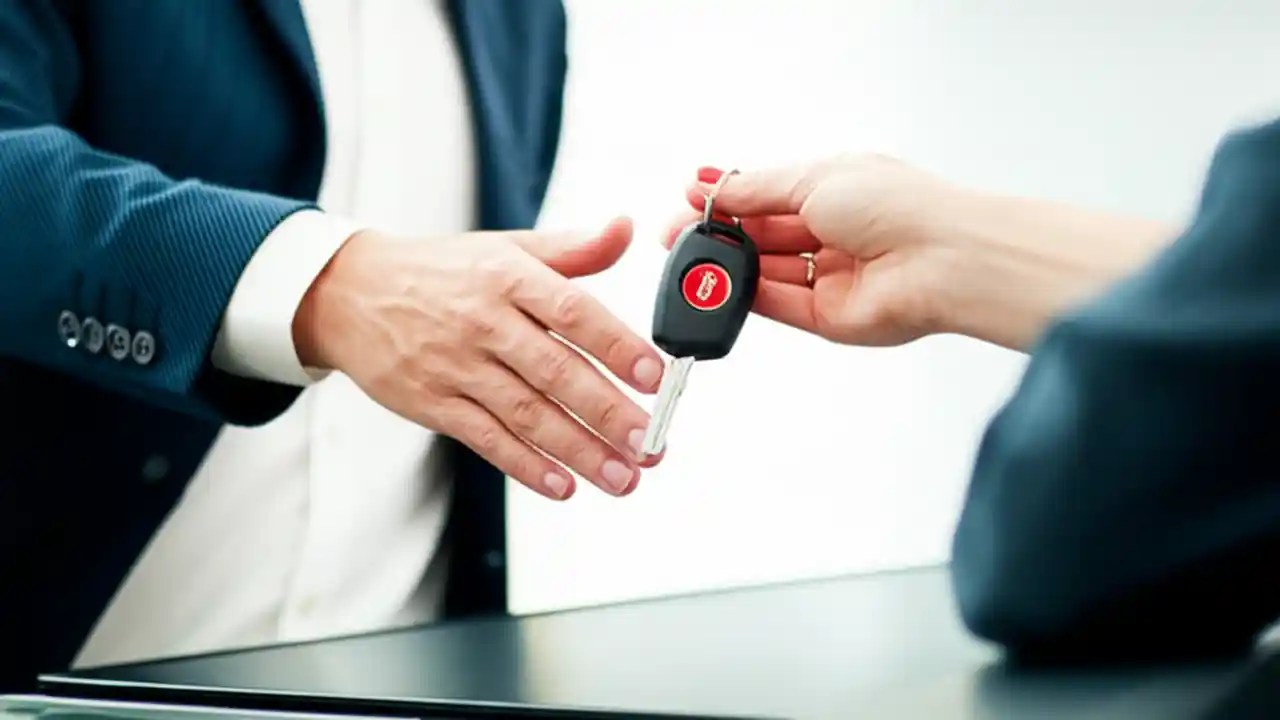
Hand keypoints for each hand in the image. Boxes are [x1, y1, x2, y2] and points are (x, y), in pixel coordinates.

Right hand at [294, 217, 664, 500]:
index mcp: (509, 277)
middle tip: (650, 444)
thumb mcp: (505, 247)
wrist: (349, 293)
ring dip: (579, 450)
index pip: (573, 312)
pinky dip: (526, 466)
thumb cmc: (440, 272)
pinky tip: (563, 485)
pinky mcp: (432, 403)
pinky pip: (486, 439)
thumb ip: (572, 250)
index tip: (654, 376)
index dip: (617, 345)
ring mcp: (456, 366)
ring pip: (526, 414)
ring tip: (623, 477)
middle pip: (555, 372)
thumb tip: (626, 229)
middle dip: (608, 414)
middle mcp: (484, 321)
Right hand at [670, 156, 1175, 350]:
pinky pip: (778, 306)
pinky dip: (746, 297)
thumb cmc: (900, 207)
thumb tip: (712, 185)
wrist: (944, 260)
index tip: (689, 202)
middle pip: (762, 236)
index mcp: (835, 190)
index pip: (767, 196)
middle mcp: (833, 233)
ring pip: (765, 272)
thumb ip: (756, 188)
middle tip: (680, 235)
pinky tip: (721, 286)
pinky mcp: (829, 318)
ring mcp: (831, 277)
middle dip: (720, 235)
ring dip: (729, 266)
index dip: (726, 200)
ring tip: (695, 260)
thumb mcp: (812, 178)